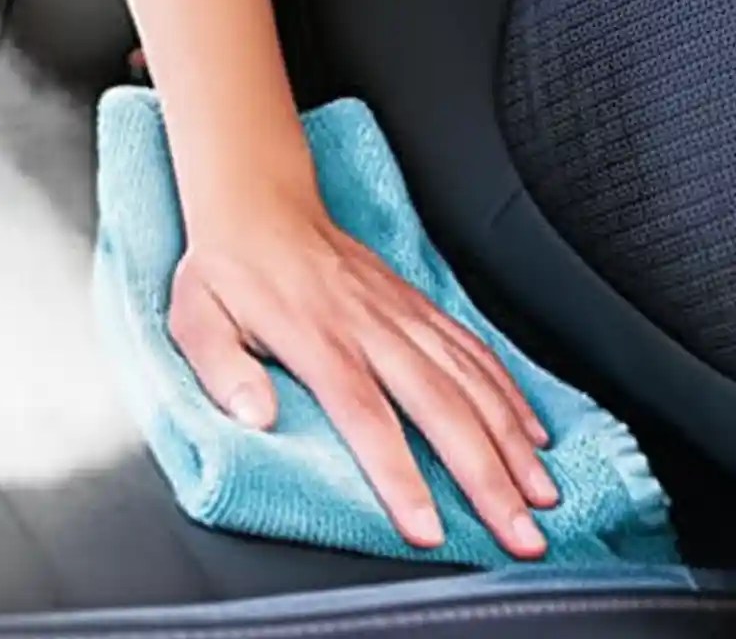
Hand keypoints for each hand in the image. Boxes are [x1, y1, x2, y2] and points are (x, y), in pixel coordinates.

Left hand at [168, 175, 557, 558]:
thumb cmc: (227, 272)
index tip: (428, 528)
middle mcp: (370, 328)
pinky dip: (511, 393)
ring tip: (543, 495)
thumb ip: (222, 370)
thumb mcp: (196, 320)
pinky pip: (474, 350)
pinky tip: (534, 433)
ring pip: (471, 382)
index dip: (401, 476)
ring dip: (512, 442)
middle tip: (520, 534)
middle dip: (486, 476)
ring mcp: (401, 315)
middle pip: (441, 408)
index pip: (367, 417)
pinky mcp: (418, 305)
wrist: (261, 206)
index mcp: (316, 339)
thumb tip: (254, 418)